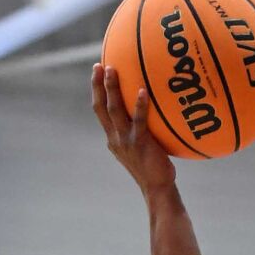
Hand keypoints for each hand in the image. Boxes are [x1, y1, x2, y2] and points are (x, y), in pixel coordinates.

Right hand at [91, 64, 175, 197]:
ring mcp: (126, 141)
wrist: (157, 188)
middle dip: (98, 85)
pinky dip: (139, 105)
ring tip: (112, 70)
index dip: (96, 91)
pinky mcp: (140, 143)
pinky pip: (138, 120)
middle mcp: (115, 138)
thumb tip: (149, 111)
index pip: (100, 111)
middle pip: (101, 107)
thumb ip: (138, 130)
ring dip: (111, 89)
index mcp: (113, 138)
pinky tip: (142, 91)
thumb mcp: (140, 148)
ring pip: (114, 110)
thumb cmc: (153, 168)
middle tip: (99, 65)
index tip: (97, 71)